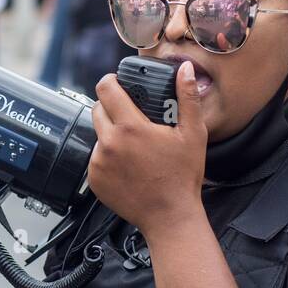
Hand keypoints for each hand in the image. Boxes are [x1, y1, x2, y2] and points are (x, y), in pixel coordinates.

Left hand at [88, 61, 206, 235]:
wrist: (170, 217)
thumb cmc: (182, 177)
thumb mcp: (193, 133)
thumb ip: (188, 98)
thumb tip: (185, 70)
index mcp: (129, 127)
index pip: (105, 89)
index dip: (110, 81)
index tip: (117, 82)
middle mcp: (108, 143)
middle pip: (97, 109)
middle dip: (111, 107)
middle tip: (130, 115)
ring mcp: (98, 162)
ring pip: (97, 134)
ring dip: (110, 133)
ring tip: (133, 145)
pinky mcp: (94, 179)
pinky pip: (95, 157)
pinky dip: (107, 156)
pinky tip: (127, 164)